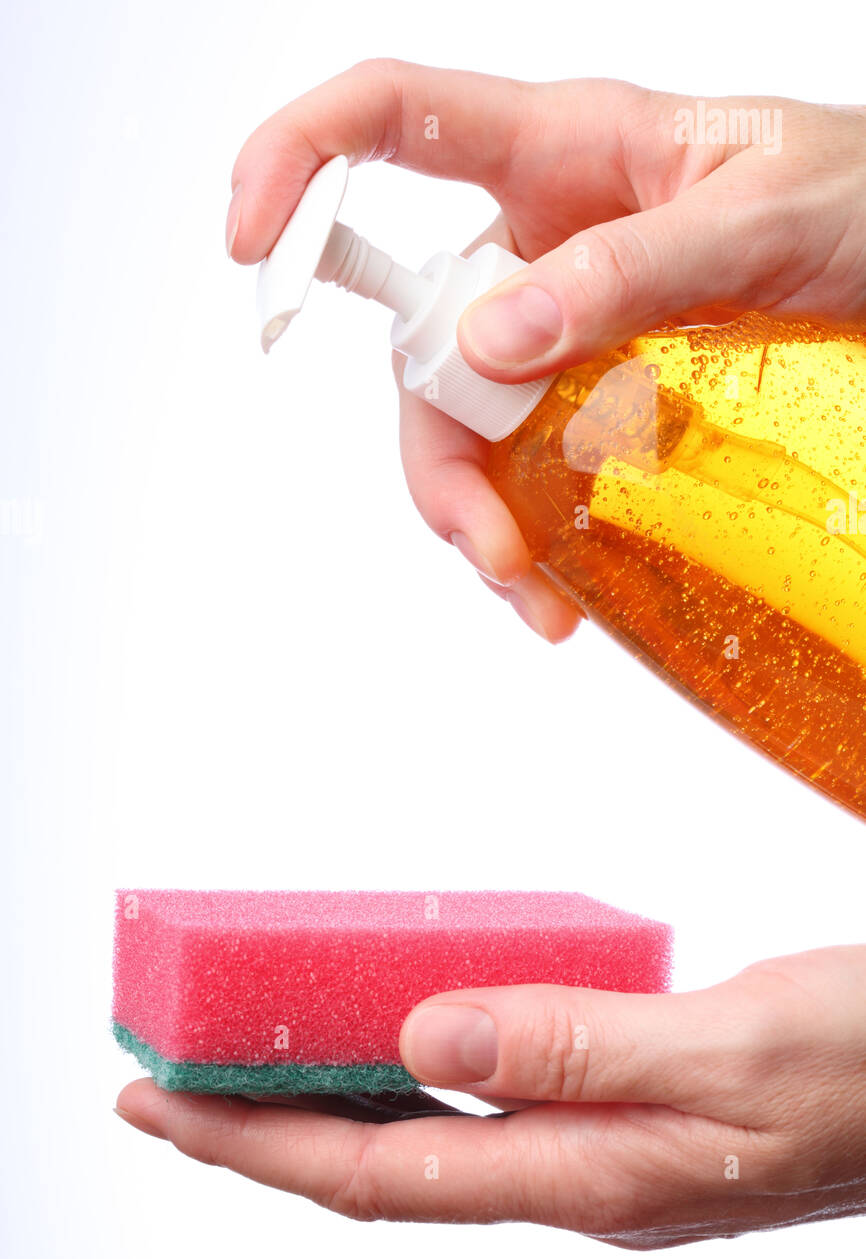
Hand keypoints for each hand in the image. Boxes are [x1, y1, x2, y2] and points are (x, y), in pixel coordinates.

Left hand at [116, 946, 865, 1246]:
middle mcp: (576, 1174)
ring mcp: (596, 1152)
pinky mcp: (617, 1114)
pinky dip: (410, 1074)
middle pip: (381, 1168)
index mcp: (588, 1172)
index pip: (377, 1173)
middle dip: (260, 1135)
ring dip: (328, 1105)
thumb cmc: (859, 1069)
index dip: (253, 1146)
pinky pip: (481, 1104)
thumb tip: (428, 1037)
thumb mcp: (726, 1048)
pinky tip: (396, 1038)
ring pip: (425, 1139)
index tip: (154, 1106)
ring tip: (251, 1062)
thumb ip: (577, 1046)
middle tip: (167, 1085)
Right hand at [226, 62, 865, 641]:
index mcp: (561, 150)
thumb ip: (627, 269)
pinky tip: (561, 583)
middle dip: (436, 456)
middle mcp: (541, 236)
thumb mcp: (758, 218)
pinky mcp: (600, 385)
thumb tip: (488, 340)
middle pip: (419, 342)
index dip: (295, 164)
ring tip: (535, 597)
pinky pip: (527, 457)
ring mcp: (565, 317)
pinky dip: (529, 525)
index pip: (387, 119)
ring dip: (479, 517)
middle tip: (489, 549)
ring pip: (465, 423)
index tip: (251, 247)